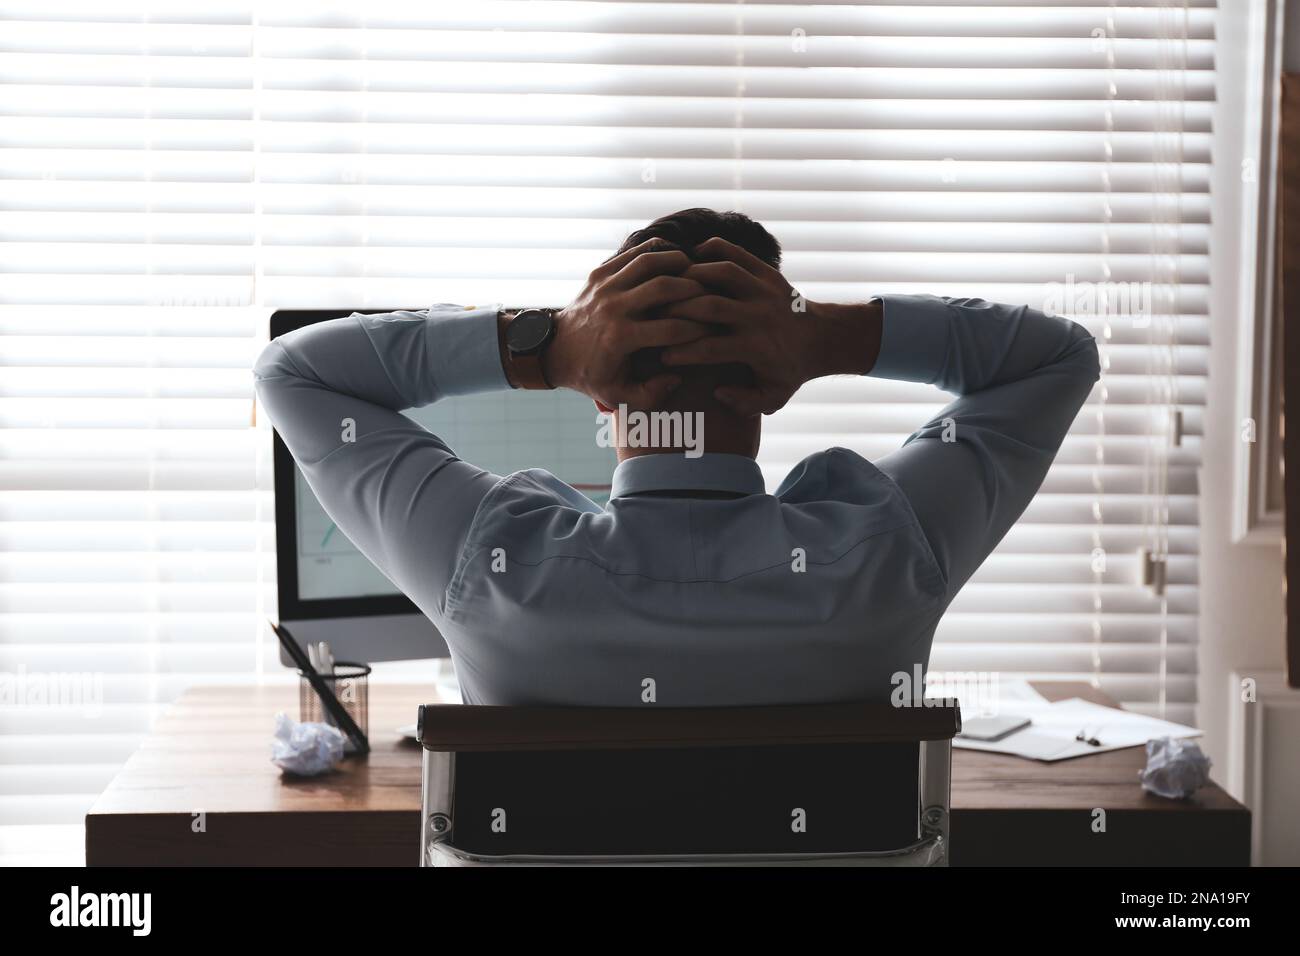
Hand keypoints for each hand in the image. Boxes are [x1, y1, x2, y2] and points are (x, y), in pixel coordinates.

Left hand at [545, 239, 711, 409]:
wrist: (555, 352)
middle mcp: (613, 309)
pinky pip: (632, 254)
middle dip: (693, 289)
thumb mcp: (618, 395)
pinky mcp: (599, 274)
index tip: (712, 328)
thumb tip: (677, 377)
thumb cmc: (592, 376)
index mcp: (621, 339)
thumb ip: (650, 394)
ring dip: (677, 262)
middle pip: (663, 288)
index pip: (671, 329)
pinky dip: (657, 251)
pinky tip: (673, 257)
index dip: (698, 328)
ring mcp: (605, 287)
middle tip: (708, 293)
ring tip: (694, 268)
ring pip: (649, 262)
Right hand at [658, 237, 878, 416]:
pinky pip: (735, 253)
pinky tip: (690, 258)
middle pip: (710, 306)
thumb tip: (718, 392)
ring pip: (722, 273)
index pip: (710, 349)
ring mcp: (764, 290)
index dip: (682, 353)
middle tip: (654, 314)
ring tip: (668, 283)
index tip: (662, 356)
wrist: (822, 339)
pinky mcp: (767, 272)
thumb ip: (745, 403)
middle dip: (678, 310)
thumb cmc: (789, 371)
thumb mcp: (773, 397)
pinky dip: (710, 249)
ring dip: (691, 275)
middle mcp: (759, 316)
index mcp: (756, 347)